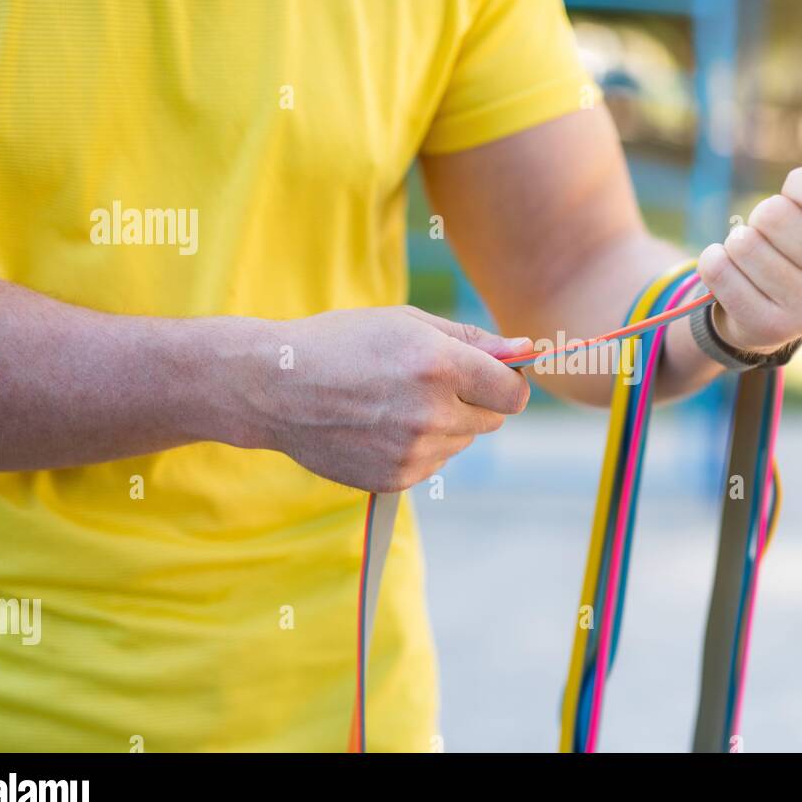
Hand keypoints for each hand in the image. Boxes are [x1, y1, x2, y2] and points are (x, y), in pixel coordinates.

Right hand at [232, 306, 531, 491]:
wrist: (275, 387)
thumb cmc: (342, 343)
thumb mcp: (407, 323)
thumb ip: (472, 340)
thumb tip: (526, 350)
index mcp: (439, 365)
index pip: (513, 393)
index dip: (509, 382)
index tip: (494, 375)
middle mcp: (431, 413)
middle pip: (493, 420)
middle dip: (476, 400)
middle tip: (431, 381)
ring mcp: (413, 452)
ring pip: (463, 441)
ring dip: (446, 423)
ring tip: (396, 401)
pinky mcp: (396, 479)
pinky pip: (434, 463)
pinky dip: (421, 447)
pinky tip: (382, 425)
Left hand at [696, 138, 801, 352]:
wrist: (783, 305)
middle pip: (776, 215)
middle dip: (766, 214)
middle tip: (779, 235)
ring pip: (744, 243)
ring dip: (741, 239)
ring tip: (761, 255)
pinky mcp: (772, 329)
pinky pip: (719, 271)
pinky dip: (714, 260)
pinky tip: (734, 269)